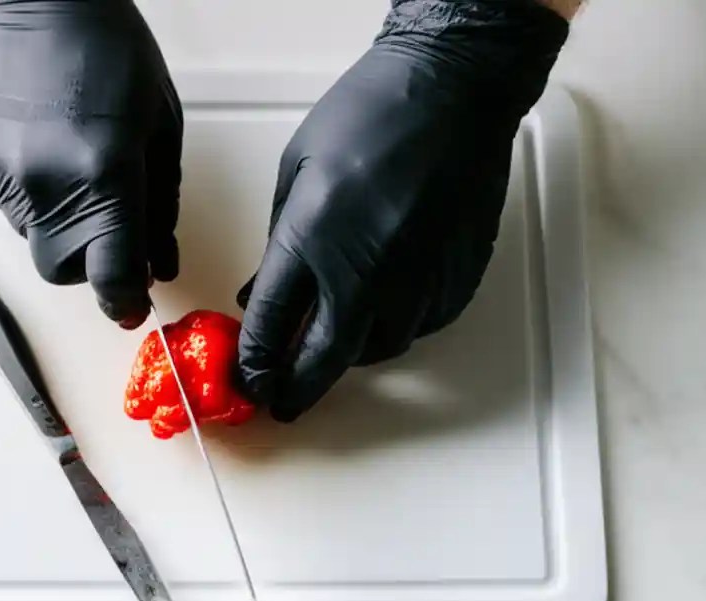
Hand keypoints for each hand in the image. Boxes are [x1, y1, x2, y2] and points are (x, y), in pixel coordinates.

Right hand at [0, 0, 181, 328]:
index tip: (130, 305)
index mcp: (103, 173)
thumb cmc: (107, 46)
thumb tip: (158, 262)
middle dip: (87, 258)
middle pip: (62, 269)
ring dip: (56, 215)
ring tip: (66, 154)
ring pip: (31, 234)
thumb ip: (159, 205)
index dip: (124, 300)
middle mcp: (44, 183)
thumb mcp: (159, 125)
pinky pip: (1, 200)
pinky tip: (35, 138)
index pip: (111, 275)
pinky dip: (24, 185)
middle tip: (103, 218)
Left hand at [236, 0, 567, 420]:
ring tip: (329, 350)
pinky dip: (396, 329)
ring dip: (348, 356)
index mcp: (313, 240)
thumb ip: (278, 241)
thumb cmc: (370, 114)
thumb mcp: (295, 171)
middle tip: (283, 405)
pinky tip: (381, 314)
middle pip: (325, 359)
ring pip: (379, 349)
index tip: (249, 377)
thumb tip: (264, 292)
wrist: (453, 90)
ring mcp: (416, 278)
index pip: (273, 325)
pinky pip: (422, 326)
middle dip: (297, 390)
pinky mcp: (456, 276)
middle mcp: (366, 271)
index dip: (256, 361)